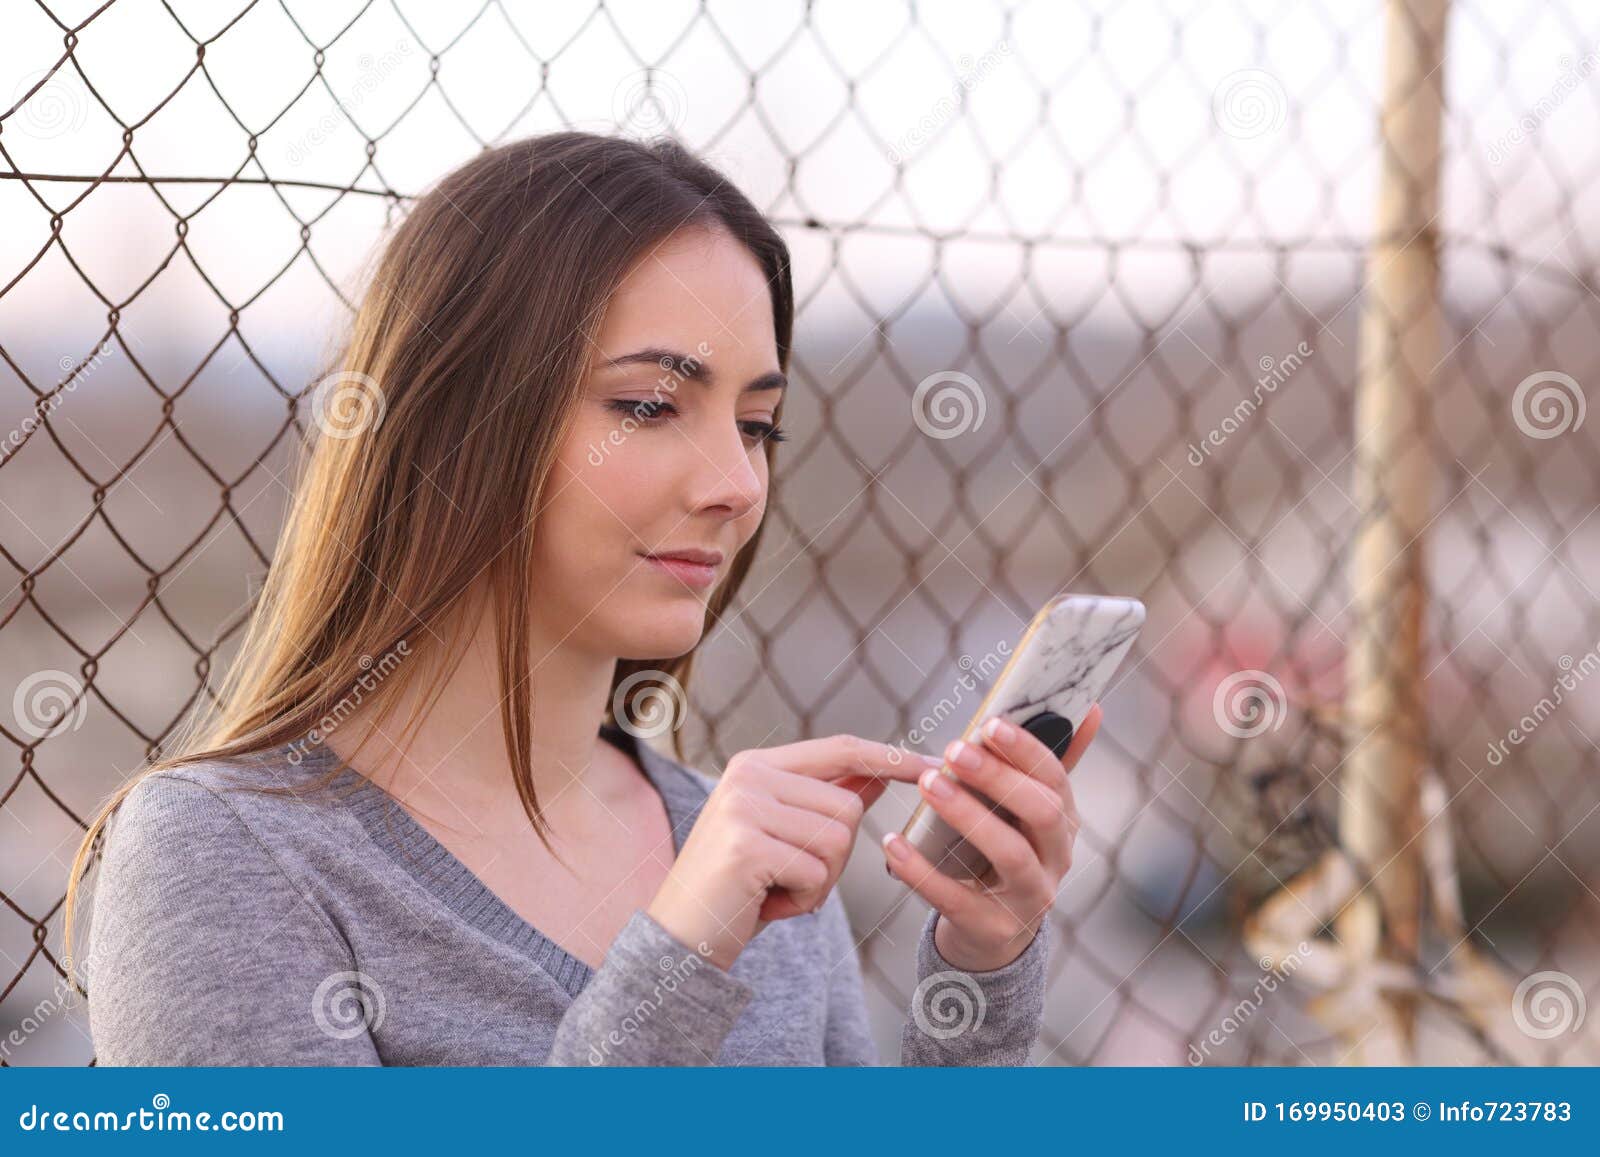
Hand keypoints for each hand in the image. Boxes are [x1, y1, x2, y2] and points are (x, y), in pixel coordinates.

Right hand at [647, 734, 938, 970]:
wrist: (678, 939)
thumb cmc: (735, 890)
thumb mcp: (782, 838)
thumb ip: (824, 802)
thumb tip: (877, 774)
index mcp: (756, 765)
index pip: (840, 748)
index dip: (888, 756)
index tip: (930, 762)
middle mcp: (747, 775)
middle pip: (846, 807)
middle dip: (834, 857)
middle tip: (790, 879)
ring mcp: (744, 808)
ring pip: (837, 840)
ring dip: (819, 880)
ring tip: (776, 889)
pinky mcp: (747, 846)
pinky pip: (816, 873)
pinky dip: (803, 901)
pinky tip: (766, 904)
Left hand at [882, 703, 1101, 971]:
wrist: (991, 934)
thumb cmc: (1003, 856)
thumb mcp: (1028, 814)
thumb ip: (1048, 765)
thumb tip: (1089, 709)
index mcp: (1064, 824)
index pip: (1056, 780)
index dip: (1026, 750)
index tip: (989, 724)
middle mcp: (1056, 860)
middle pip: (1041, 814)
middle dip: (999, 778)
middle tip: (954, 750)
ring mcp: (1029, 899)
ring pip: (1010, 853)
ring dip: (967, 814)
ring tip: (929, 784)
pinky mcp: (991, 928)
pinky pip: (954, 898)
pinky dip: (921, 870)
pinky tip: (893, 844)